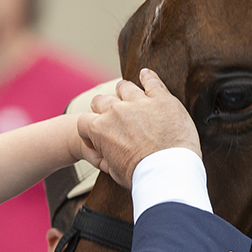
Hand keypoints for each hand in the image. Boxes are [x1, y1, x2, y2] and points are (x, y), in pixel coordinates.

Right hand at [75, 70, 199, 186]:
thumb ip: (107, 157)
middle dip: (104, 108)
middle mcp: (116, 110)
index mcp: (99, 128)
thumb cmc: (140, 176)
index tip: (95, 135)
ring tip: (125, 92)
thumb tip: (107, 156)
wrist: (166, 171)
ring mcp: (139, 102)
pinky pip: (152, 81)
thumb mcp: (114, 171)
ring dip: (123, 90)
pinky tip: (145, 75)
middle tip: (112, 115)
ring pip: (125, 88)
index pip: (84, 122)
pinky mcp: (162, 98)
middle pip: (101, 101)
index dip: (88, 130)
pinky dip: (147, 77)